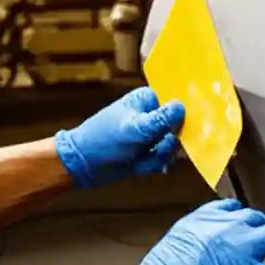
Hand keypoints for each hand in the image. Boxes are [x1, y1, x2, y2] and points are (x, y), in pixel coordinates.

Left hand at [55, 87, 184, 187]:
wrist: (81, 165)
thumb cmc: (103, 141)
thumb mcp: (134, 130)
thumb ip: (160, 119)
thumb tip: (182, 106)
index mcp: (147, 99)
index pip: (178, 102)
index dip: (180, 118)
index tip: (172, 131)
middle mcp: (152, 113)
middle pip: (180, 127)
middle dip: (167, 143)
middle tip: (151, 148)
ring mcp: (152, 132)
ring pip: (174, 145)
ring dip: (159, 156)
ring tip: (140, 158)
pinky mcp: (150, 149)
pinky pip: (165, 157)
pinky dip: (154, 164)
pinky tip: (139, 165)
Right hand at [108, 199, 264, 264]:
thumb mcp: (169, 251)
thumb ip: (191, 242)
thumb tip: (203, 247)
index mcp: (199, 222)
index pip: (229, 207)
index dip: (240, 217)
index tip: (244, 223)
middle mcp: (224, 230)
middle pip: (254, 219)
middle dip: (262, 226)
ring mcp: (242, 252)